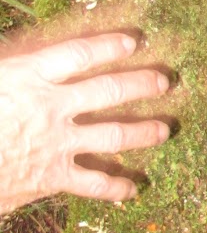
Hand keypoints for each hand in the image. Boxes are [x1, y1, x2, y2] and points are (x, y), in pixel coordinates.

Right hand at [0, 30, 172, 214]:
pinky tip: (132, 190)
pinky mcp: (52, 176)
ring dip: (143, 131)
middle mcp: (51, 106)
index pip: (78, 54)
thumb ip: (8, 67)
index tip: (132, 42)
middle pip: (108, 90)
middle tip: (165, 81)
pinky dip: (115, 187)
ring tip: (164, 130)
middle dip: (141, 84)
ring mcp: (56, 143)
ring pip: (113, 134)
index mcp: (27, 76)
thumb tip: (11, 53)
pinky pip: (93, 183)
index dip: (108, 46)